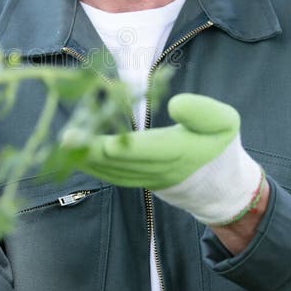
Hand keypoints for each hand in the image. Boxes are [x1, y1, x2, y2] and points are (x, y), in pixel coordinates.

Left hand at [64, 93, 264, 225]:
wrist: (222, 187)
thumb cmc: (221, 147)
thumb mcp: (226, 122)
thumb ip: (204, 112)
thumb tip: (175, 103)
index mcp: (181, 153)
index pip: (145, 149)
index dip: (119, 145)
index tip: (96, 139)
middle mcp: (161, 170)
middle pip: (121, 161)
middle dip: (92, 151)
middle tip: (66, 139)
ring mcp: (148, 180)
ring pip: (114, 171)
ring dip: (88, 160)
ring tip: (63, 146)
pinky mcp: (140, 183)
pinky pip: (114, 177)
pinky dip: (95, 168)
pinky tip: (77, 157)